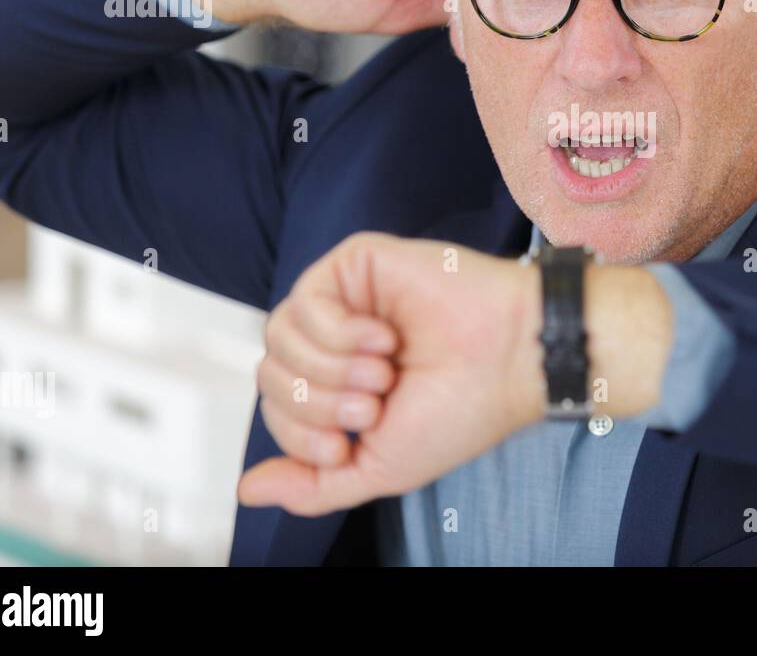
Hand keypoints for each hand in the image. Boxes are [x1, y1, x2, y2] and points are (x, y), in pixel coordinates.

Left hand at [237, 232, 674, 516]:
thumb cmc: (459, 411)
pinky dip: (340, 332)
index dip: (302, 435)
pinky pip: (306, 300)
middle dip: (319, 403)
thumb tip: (248, 491)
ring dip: (331, 368)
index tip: (352, 441)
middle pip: (270, 373)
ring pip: (279, 336)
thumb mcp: (378, 467)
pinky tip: (386, 337)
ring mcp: (344, 300)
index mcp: (339, 384)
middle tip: (376, 403)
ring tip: (384, 372)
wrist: (508, 363)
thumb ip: (312, 486)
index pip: (277, 409)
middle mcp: (335, 340)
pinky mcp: (355, 264)